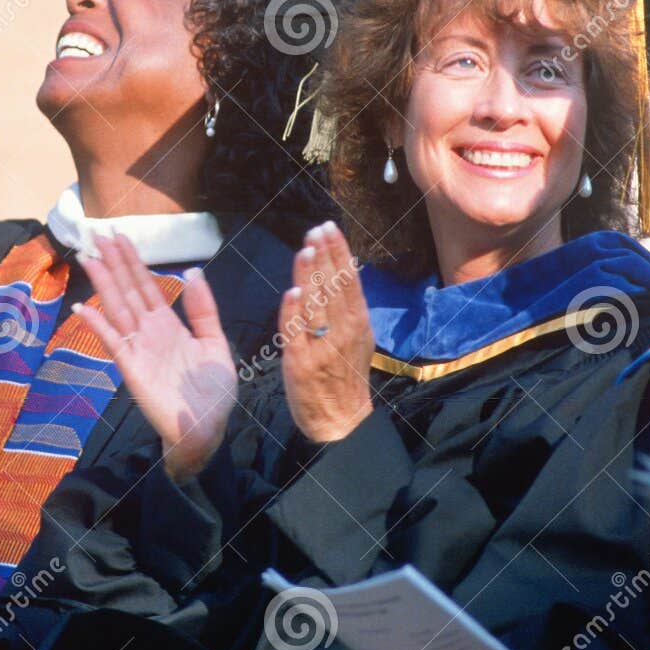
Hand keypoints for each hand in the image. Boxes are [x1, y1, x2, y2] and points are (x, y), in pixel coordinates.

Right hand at [73, 234, 236, 482]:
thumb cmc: (212, 391)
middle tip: (97, 235)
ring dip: (103, 284)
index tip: (120, 237)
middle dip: (114, 263)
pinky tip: (83, 308)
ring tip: (89, 258)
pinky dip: (97, 326)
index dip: (133, 261)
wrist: (208, 428)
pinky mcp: (132, 369)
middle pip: (128, 290)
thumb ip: (203, 309)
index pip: (147, 286)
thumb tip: (192, 273)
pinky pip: (113, 342)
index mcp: (169, 324)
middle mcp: (149, 332)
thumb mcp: (214, 342)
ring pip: (118, 308)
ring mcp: (138, 349)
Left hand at [279, 222, 373, 442]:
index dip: (339, 253)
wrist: (341, 420)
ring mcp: (321, 347)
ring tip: (305, 250)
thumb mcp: (357, 338)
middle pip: (333, 288)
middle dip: (324, 256)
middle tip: (316, 229)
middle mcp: (342, 332)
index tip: (329, 229)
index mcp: (357, 323)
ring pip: (315, 306)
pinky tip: (292, 294)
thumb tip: (342, 270)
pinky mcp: (301, 364)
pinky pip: (296, 335)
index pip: (349, 281)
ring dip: (310, 277)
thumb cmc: (345, 375)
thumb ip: (348, 308)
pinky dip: (294, 314)